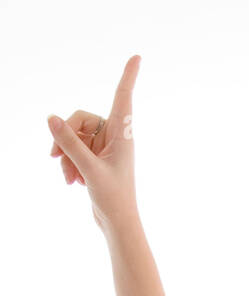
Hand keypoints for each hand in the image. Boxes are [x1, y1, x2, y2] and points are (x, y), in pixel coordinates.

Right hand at [47, 55, 141, 231]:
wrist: (117, 225)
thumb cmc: (113, 199)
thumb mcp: (89, 170)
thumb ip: (70, 144)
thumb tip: (51, 118)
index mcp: (123, 135)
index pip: (123, 98)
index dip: (128, 76)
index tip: (137, 57)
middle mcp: (115, 138)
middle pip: (82, 119)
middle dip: (66, 137)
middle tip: (53, 156)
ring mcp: (105, 148)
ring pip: (76, 137)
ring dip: (67, 155)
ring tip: (69, 178)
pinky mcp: (96, 160)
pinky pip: (76, 150)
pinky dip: (70, 164)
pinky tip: (71, 182)